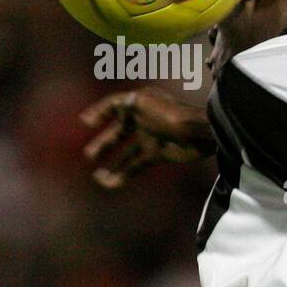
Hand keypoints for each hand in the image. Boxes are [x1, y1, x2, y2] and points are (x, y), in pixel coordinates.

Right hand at [80, 87, 215, 187]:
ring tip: (97, 177)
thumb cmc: (171, 115)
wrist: (199, 134)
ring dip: (112, 164)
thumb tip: (93, 115)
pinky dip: (124, 174)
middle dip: (104, 144)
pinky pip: (137, 165)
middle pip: (118, 132)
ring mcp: (151, 138)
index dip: (99, 112)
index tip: (87, 123)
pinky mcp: (158, 154)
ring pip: (126, 153)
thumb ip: (118, 104)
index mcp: (139, 103)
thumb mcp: (142, 103)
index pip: (114, 105)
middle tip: (90, 156)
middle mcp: (143, 120)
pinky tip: (110, 184)